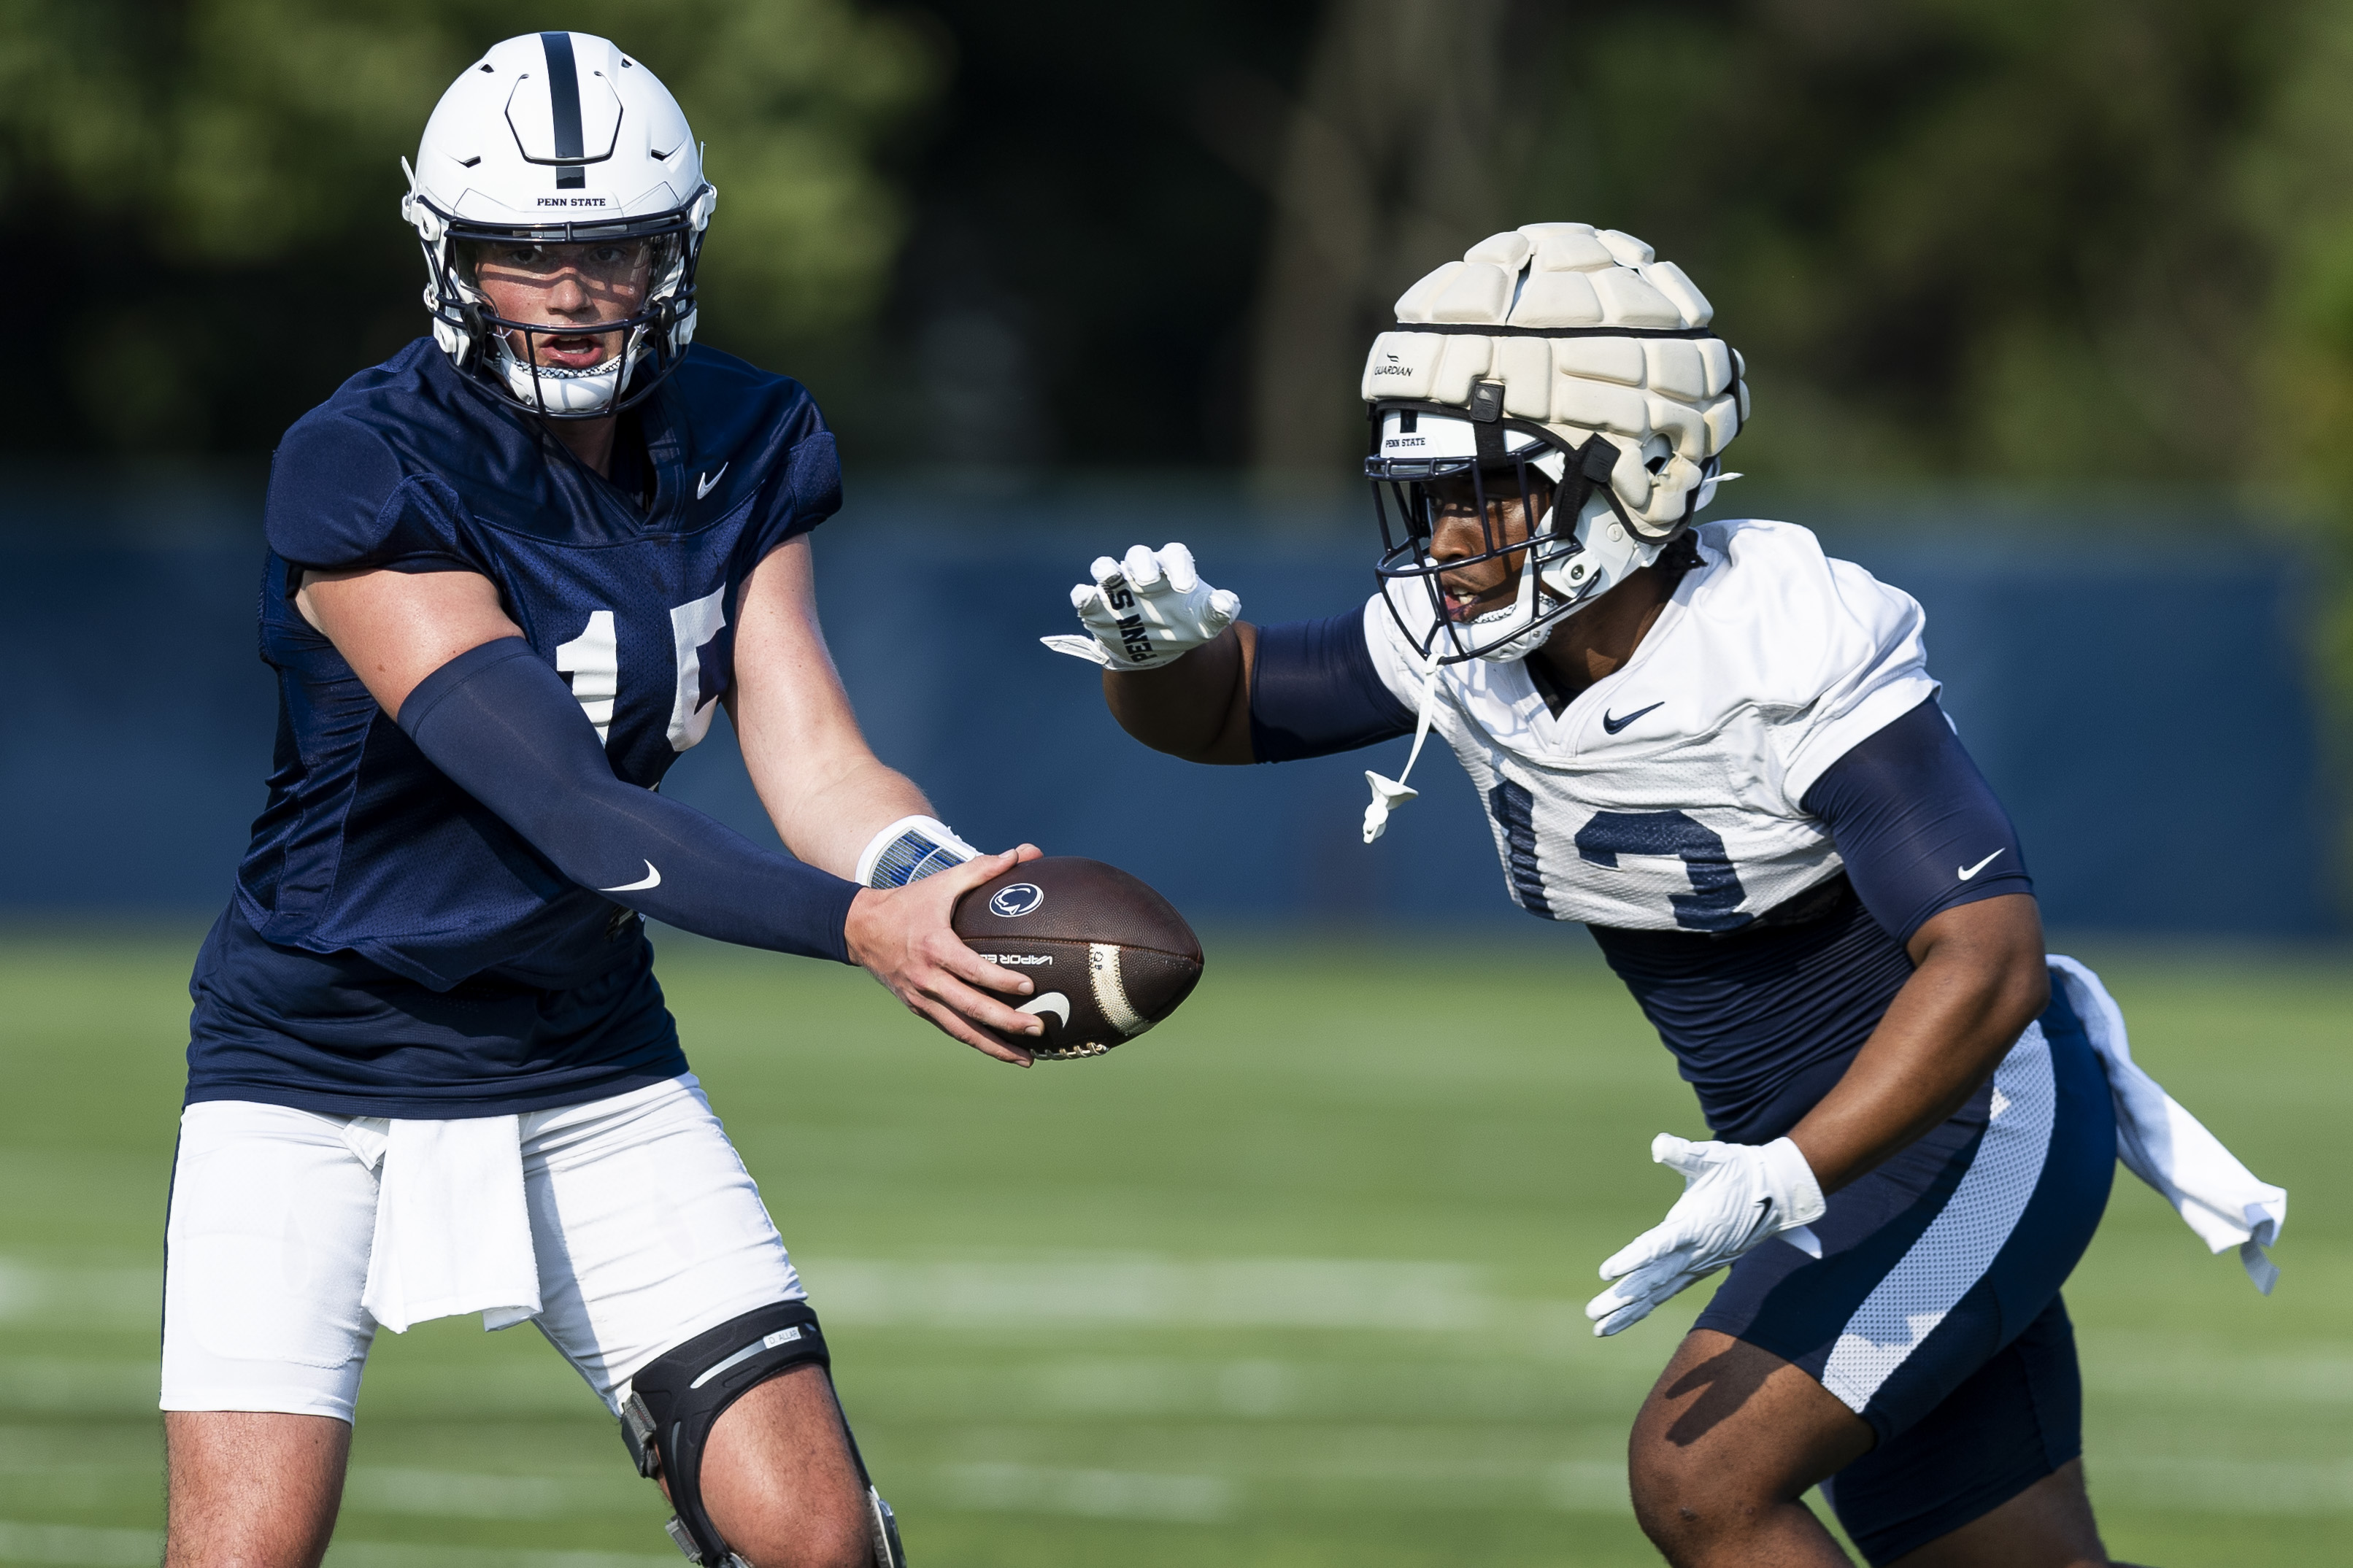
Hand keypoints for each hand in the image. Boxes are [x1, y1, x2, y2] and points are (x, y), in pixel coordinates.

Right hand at [845, 845, 1046, 1065]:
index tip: (1028, 987)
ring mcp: (922, 998)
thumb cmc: (910, 903)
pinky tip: (1002, 1051)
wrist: (861, 929)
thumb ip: (983, 869)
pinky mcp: (919, 1009)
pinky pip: (951, 1029)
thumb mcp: (943, 882)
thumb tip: (1024, 853)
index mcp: (934, 947)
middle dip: (1005, 1022)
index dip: (999, 981)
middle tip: (1038, 1028)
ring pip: (961, 1030)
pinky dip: (977, 1042)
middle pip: (969, 1008)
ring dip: (994, 1047)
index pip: (970, 970)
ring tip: (1027, 1059)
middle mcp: (927, 979)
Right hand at [1043, 542, 1238, 669]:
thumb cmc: (1184, 625)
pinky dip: (1083, 595)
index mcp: (1170, 568)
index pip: (1174, 555)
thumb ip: (1220, 611)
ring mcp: (1116, 587)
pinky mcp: (1097, 606)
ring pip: (1105, 567)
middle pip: (1138, 555)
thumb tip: (1227, 603)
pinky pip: (1085, 595)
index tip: (1186, 587)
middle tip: (1149, 581)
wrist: (1159, 648)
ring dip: (1107, 571)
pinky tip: (1085, 598)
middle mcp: (1141, 571)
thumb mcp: (1206, 621)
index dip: (1179, 567)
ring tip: (1111, 579)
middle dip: (1142, 564)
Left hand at [1585, 1135, 1825, 1336]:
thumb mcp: (1713, 1157)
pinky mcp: (1698, 1269)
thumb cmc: (1741, 1171)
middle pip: (1653, 1279)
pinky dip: (1645, 1308)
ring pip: (1659, 1293)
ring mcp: (1698, 1265)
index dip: (1633, 1258)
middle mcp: (1696, 1252)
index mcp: (1695, 1226)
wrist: (1777, 1193)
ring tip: (1598, 1327)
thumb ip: (1684, 1154)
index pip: (1659, 1245)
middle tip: (1591, 1313)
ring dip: (1629, 1311)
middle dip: (1623, 1298)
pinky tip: (1622, 1320)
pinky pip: (1667, 1292)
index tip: (1606, 1271)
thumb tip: (1659, 1144)